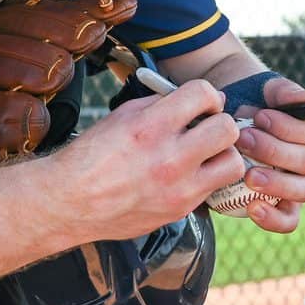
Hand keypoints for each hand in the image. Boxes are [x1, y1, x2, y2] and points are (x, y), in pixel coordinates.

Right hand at [53, 80, 244, 243]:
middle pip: (228, 129)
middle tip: (207, 127)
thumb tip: (198, 100)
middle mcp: (169, 158)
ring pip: (233, 163)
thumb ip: (162, 105)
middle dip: (220, 122)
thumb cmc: (92, 156)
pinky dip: (208, 178)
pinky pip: (214, 188)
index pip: (204, 93)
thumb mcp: (123, 116)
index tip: (201, 104)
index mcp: (150, 127)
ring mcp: (178, 188)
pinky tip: (190, 174)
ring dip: (223, 154)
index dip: (206, 95)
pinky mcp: (180, 210)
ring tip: (205, 153)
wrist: (71, 202)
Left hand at [233, 77, 304, 233]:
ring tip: (250, 176)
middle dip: (275, 152)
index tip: (259, 117)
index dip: (289, 128)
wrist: (233, 119)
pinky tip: (253, 208)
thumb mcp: (267, 90)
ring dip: (278, 184)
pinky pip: (289, 219)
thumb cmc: (254, 100)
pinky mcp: (287, 204)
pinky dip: (274, 218)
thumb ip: (286, 92)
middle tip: (244, 140)